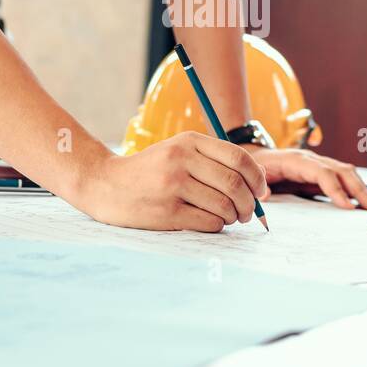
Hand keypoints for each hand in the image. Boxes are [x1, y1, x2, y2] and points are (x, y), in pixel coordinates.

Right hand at [82, 132, 269, 231]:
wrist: (105, 184)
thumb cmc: (150, 170)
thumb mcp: (179, 151)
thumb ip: (215, 160)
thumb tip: (259, 182)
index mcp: (189, 141)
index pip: (239, 159)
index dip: (257, 178)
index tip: (261, 191)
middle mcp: (181, 160)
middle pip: (234, 184)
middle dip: (249, 203)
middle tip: (248, 212)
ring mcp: (172, 186)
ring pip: (224, 206)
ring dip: (234, 216)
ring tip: (230, 217)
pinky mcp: (166, 212)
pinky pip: (208, 222)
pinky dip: (217, 226)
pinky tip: (210, 222)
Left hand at [244, 145, 366, 210]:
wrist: (256, 156)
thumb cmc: (257, 167)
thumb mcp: (253, 175)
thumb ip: (258, 185)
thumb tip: (263, 197)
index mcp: (296, 160)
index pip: (322, 173)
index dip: (336, 189)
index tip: (348, 207)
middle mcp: (312, 159)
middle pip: (341, 171)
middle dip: (359, 189)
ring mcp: (319, 164)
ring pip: (346, 173)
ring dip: (362, 189)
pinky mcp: (322, 172)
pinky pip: (343, 178)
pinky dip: (356, 189)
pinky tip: (364, 202)